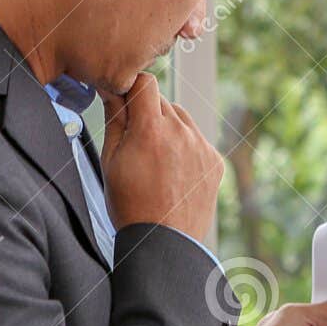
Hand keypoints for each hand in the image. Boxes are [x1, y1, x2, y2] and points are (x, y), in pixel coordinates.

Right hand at [101, 73, 222, 241]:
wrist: (164, 243)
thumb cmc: (130, 205)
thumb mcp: (110, 161)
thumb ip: (115, 119)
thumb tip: (114, 91)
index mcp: (151, 129)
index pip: (144, 82)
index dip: (132, 89)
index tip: (124, 102)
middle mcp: (181, 132)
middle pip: (162, 102)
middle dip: (147, 113)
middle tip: (136, 143)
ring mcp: (202, 146)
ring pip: (181, 119)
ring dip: (168, 128)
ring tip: (155, 160)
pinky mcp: (215, 161)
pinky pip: (197, 140)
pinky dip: (186, 147)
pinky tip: (173, 172)